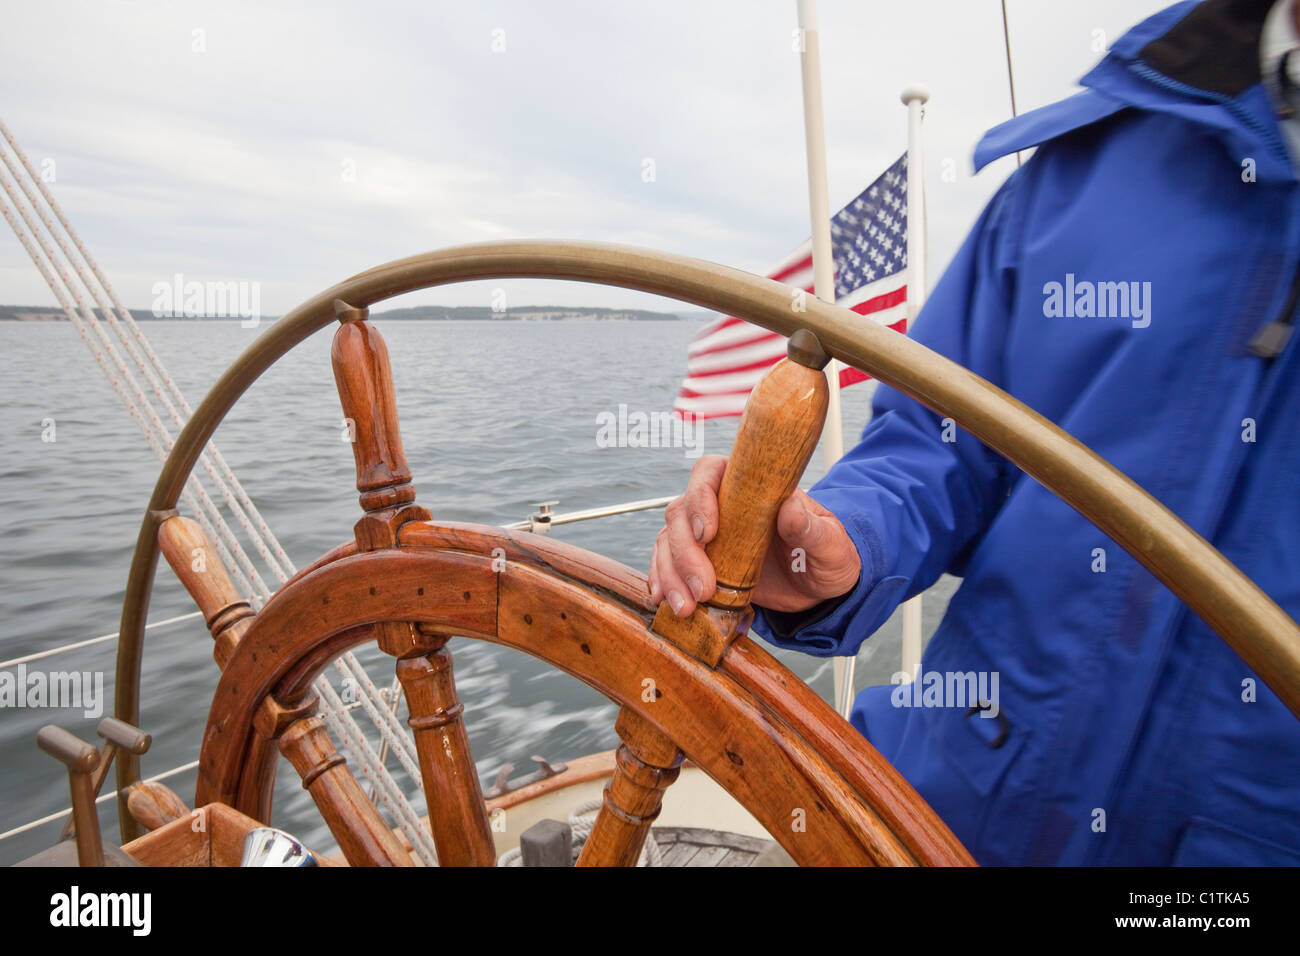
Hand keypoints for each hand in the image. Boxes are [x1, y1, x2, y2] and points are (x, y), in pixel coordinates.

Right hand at [648, 454, 861, 616]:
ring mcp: (707, 536)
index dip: (700, 497)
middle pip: (681, 513)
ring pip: (668, 541)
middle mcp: (722, 507)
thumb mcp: (831, 544)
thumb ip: (813, 528)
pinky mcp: (701, 563)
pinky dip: (663, 583)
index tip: (708, 531)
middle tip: (703, 588)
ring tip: (686, 607)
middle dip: (684, 552)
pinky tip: (667, 602)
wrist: (819, 586)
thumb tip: (790, 508)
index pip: (711, 472)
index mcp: (751, 487)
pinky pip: (668, 565)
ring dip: (670, 574)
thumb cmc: (827, 555)